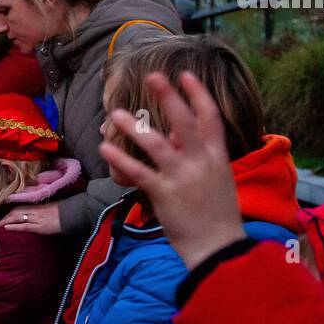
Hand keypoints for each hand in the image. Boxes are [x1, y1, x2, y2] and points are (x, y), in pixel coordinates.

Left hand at [0, 201, 61, 234]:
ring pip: (17, 217)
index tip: (4, 214)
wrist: (71, 214)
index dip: (10, 210)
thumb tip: (37, 214)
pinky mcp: (39, 226)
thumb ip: (42, 210)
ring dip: (6, 221)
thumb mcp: (50, 208)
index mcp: (37, 206)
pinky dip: (14, 226)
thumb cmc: (63, 212)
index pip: (20, 207)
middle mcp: (35, 210)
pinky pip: (24, 226)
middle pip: (16, 211)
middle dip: (6, 216)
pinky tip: (6, 228)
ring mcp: (36, 218)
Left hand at [98, 72, 246, 270]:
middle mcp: (200, 163)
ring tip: (114, 114)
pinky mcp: (164, 195)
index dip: (198, 94)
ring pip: (155, 144)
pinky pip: (138, 172)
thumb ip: (195, 153)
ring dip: (133, 127)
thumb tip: (174, 132)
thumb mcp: (214, 178)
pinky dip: (120, 159)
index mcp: (216, 157)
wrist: (218, 249)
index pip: (210, 118)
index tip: (185, 74)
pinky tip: (105, 148)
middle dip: (169, 97)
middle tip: (153, 76)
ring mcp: (182, 178)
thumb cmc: (215, 214)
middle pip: (184, 122)